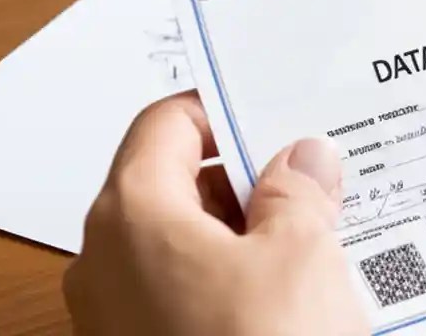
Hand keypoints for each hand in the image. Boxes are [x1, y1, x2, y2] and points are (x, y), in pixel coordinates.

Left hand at [64, 93, 367, 335]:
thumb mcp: (302, 253)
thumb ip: (299, 191)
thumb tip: (303, 160)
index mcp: (131, 214)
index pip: (167, 123)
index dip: (226, 111)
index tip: (277, 114)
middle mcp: (106, 262)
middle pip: (175, 185)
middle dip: (250, 179)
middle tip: (315, 180)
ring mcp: (119, 317)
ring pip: (186, 246)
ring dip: (250, 235)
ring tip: (320, 240)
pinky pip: (186, 296)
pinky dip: (236, 283)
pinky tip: (295, 297)